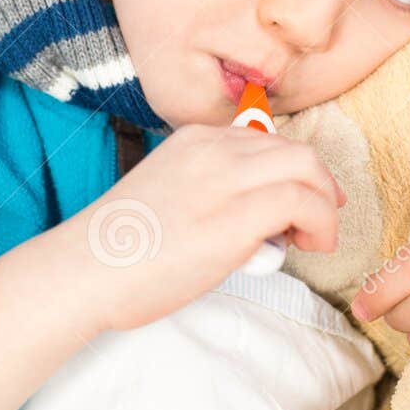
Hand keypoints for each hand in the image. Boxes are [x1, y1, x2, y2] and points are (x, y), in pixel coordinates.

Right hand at [60, 123, 346, 333]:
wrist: (84, 269)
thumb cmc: (120, 249)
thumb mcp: (168, 193)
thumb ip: (211, 192)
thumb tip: (259, 222)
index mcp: (194, 140)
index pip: (267, 141)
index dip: (295, 171)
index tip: (302, 201)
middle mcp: (213, 150)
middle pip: (295, 150)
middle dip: (320, 184)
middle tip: (321, 219)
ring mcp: (224, 180)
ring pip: (306, 169)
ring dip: (325, 205)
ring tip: (315, 238)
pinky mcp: (235, 217)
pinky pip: (303, 202)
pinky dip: (322, 223)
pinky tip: (311, 245)